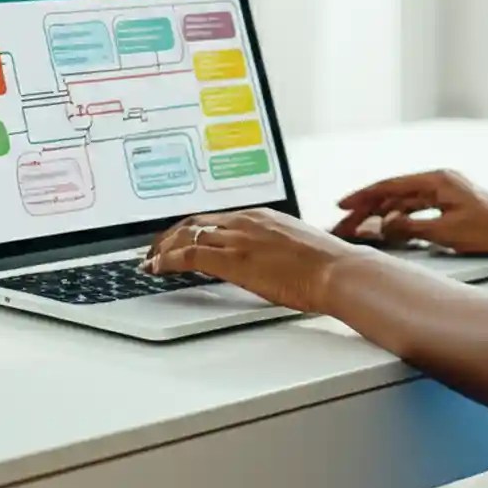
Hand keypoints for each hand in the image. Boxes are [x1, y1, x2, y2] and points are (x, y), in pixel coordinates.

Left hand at [145, 208, 363, 312]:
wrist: (336, 271)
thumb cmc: (325, 265)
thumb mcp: (294, 247)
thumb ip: (272, 248)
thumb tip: (265, 260)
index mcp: (261, 215)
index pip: (214, 218)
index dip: (191, 229)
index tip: (180, 240)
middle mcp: (245, 220)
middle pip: (194, 222)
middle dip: (169, 236)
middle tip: (155, 250)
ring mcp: (238, 238)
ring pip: (185, 235)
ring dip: (162, 249)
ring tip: (150, 262)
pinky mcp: (233, 259)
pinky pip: (189, 254)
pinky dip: (168, 260)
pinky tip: (158, 269)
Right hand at [332, 169, 487, 254]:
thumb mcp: (446, 232)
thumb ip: (411, 228)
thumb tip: (383, 225)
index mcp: (436, 180)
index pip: (390, 186)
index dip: (363, 197)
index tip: (342, 206)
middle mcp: (439, 181)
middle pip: (393, 193)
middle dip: (366, 208)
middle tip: (343, 223)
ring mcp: (445, 192)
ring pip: (403, 202)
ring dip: (380, 214)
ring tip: (358, 228)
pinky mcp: (450, 205)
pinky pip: (416, 209)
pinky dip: (399, 219)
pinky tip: (386, 229)